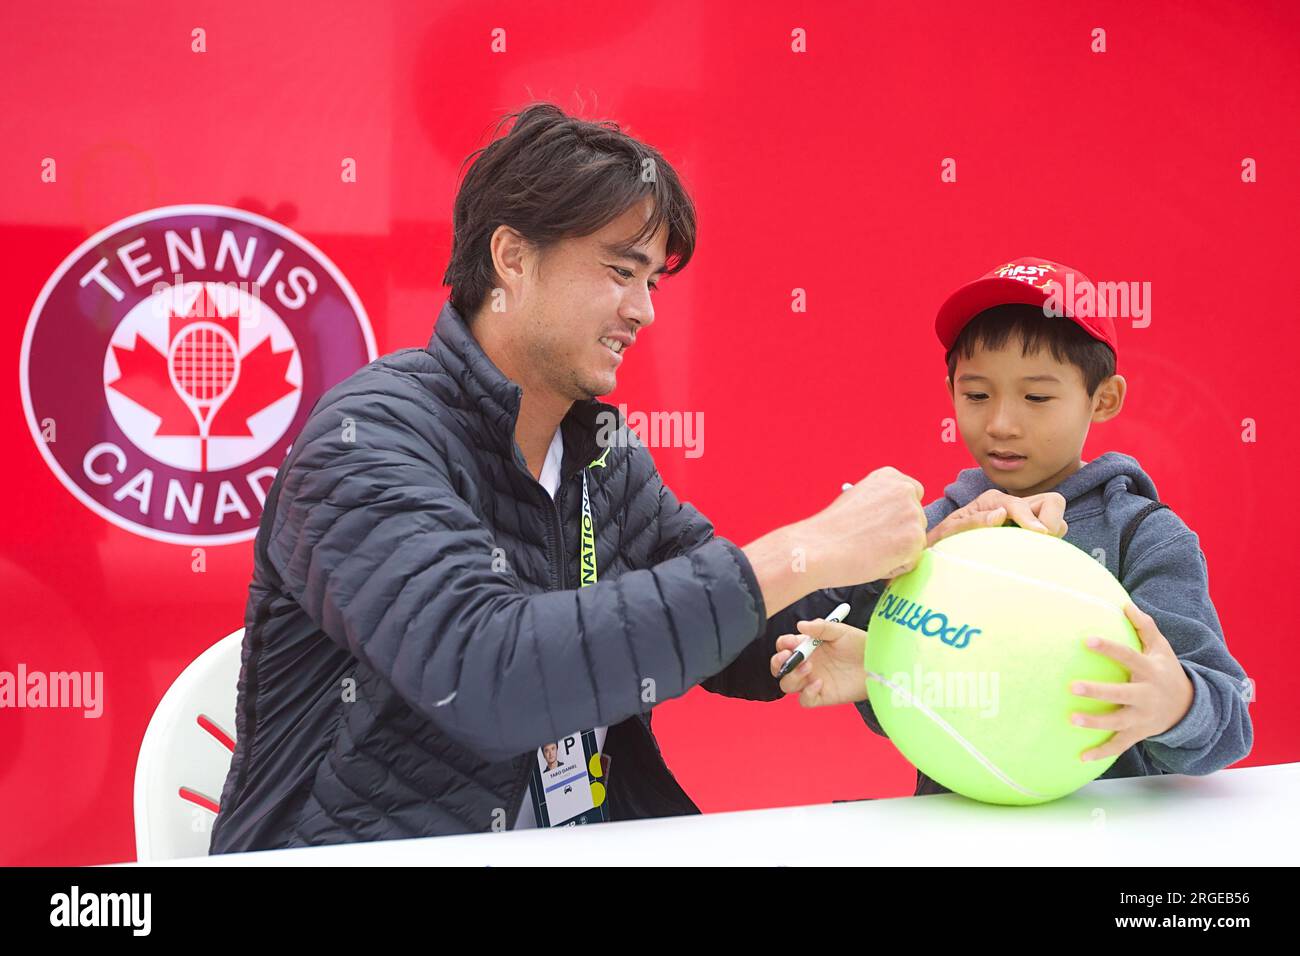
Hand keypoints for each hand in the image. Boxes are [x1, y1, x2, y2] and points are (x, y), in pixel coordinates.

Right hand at [769, 618, 869, 706]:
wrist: (878, 664)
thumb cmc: (860, 645)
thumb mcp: (841, 631)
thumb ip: (821, 627)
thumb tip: (800, 625)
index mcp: (807, 646)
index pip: (784, 646)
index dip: (783, 645)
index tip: (789, 643)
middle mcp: (806, 664)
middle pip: (779, 667)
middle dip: (778, 662)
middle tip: (788, 657)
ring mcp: (812, 681)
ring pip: (787, 685)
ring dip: (792, 676)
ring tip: (809, 668)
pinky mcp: (822, 696)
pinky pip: (805, 701)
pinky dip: (807, 694)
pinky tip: (820, 683)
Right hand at [804, 467, 927, 587]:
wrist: (818, 549)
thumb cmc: (830, 530)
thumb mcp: (857, 498)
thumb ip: (882, 502)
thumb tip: (894, 518)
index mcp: (889, 477)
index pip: (913, 496)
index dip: (898, 515)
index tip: (884, 524)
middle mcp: (904, 491)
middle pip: (917, 520)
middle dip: (900, 534)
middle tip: (872, 540)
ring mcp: (912, 515)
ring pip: (915, 542)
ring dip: (897, 551)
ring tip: (870, 549)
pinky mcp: (914, 540)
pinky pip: (911, 561)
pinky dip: (895, 567)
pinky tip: (874, 559)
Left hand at [927, 489, 1067, 546]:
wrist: (942, 549)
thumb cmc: (944, 540)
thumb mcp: (951, 530)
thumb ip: (973, 521)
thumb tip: (1000, 514)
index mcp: (993, 500)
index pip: (1021, 505)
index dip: (1031, 519)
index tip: (1039, 534)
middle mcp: (1012, 505)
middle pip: (1052, 502)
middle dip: (1051, 520)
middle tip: (1039, 541)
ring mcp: (1023, 518)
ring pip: (1056, 519)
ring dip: (1051, 532)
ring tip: (1033, 549)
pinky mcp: (1028, 533)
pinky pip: (1051, 535)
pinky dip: (1048, 543)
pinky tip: (1032, 556)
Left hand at [1068, 602, 1194, 760]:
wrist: (1189, 707)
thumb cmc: (1166, 670)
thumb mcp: (1161, 648)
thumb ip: (1144, 627)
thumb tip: (1125, 604)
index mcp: (1150, 671)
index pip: (1128, 657)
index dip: (1109, 648)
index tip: (1087, 640)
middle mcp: (1146, 695)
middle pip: (1121, 694)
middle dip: (1098, 691)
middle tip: (1072, 686)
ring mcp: (1143, 717)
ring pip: (1118, 722)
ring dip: (1095, 722)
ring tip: (1071, 718)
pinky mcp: (1138, 733)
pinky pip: (1119, 745)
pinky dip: (1101, 752)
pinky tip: (1080, 756)